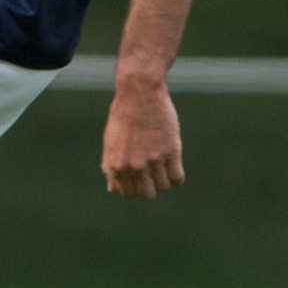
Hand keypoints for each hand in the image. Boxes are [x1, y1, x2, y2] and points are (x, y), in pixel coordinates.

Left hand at [101, 80, 185, 198]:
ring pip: (163, 186)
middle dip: (149, 185)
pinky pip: (178, 178)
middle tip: (151, 170)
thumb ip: (111, 166)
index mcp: (115, 165)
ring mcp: (153, 160)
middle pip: (147, 194)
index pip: (128, 193)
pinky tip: (172, 162)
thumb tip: (113, 189)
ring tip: (160, 161)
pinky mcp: (171, 151)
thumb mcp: (110, 142)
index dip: (135, 186)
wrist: (138, 93)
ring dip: (163, 178)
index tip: (138, 175)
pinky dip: (176, 174)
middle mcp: (133, 166)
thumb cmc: (123, 116)